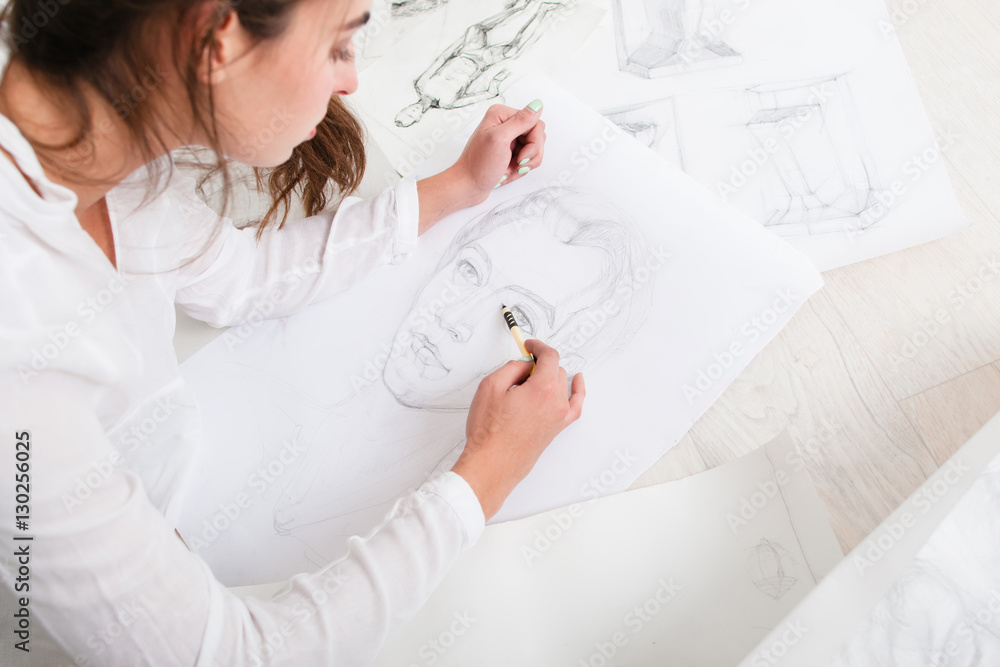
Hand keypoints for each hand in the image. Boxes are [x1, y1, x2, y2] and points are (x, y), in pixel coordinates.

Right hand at [451, 339, 584, 519]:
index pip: (549, 356)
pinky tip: (578, 383)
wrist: (493, 463)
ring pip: (562, 385)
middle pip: (555, 370)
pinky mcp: (557, 429)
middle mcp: (556, 402)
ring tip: (529, 383)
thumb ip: (512, 368)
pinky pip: (574, 405)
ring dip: (550, 377)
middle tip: (520, 368)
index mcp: (543, 387)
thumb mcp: (492, 386)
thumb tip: (524, 364)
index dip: (538, 346)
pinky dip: (577, 392)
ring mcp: (560, 417)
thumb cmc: (489, 431)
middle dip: (539, 364)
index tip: (529, 345)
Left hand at [452, 100, 546, 201]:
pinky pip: (527, 158)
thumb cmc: (479, 166)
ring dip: (525, 164)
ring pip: (534, 149)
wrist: (468, 187)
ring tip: (508, 170)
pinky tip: (507, 173)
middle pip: (537, 136)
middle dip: (530, 155)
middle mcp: (506, 124)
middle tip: (516, 164)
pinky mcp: (509, 152)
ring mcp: (508, 139)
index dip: (533, 143)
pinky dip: (520, 169)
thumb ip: (520, 121)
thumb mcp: (500, 140)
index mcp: (502, 115)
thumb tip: (537, 104)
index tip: (520, 156)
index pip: (535, 123)